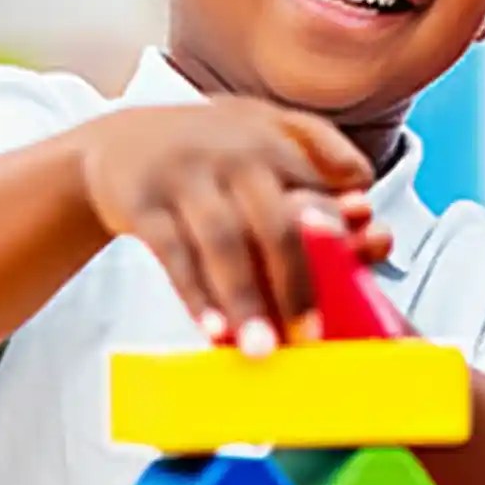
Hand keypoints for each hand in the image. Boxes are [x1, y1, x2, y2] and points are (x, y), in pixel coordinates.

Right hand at [78, 95, 378, 355]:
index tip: (366, 259)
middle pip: (276, 222)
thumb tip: (369, 222)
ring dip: (247, 300)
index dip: (345, 226)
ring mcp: (186, 173)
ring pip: (225, 242)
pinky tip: (215, 330)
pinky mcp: (142, 199)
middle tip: (310, 335)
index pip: (323, 185)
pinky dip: (197, 296)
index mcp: (275, 138)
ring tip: (264, 347)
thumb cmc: (209, 152)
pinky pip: (174, 254)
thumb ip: (321, 171)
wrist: (116, 142)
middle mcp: (235, 151)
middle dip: (297, 284)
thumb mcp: (266, 137)